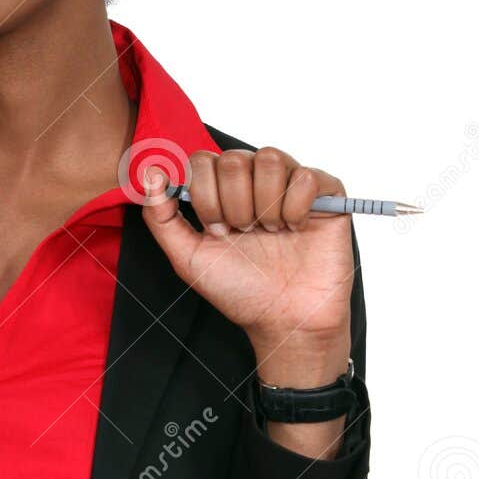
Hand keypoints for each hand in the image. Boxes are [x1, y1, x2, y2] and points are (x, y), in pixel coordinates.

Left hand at [141, 147, 354, 371]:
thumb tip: (152, 174)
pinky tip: (297, 230)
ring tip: (271, 233)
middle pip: (234, 158)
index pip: (203, 160)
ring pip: (270, 158)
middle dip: (233, 204)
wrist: (284, 319)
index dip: (206, 196)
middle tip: (245, 234)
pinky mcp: (326, 194)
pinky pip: (307, 176)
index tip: (217, 232)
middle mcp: (256, 182)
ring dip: (265, 204)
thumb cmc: (240, 291)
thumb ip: (161, 218)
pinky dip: (296, 208)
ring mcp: (291, 185)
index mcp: (223, 192)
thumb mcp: (188, 258)